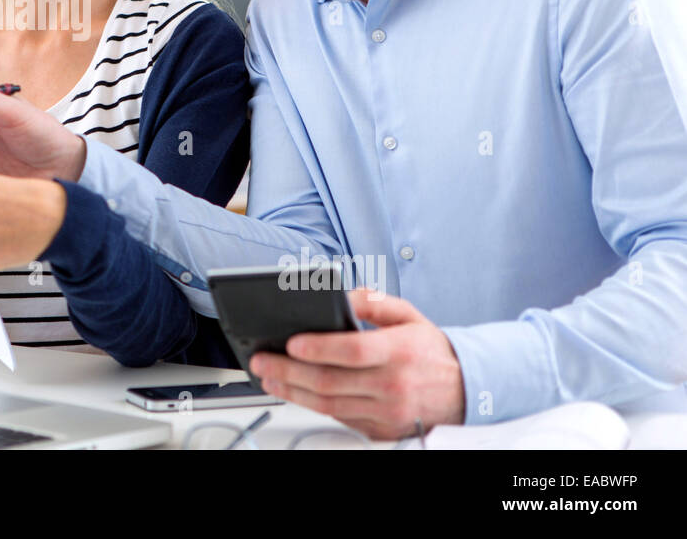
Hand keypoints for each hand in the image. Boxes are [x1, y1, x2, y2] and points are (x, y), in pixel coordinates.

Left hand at [248, 290, 465, 440]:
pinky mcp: (382, 429)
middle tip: (262, 360)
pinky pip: (340, 418)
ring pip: (330, 405)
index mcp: (400, 352)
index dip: (320, 348)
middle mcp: (394, 386)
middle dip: (289, 371)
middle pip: (332, 382)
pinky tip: (294, 391)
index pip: (354, 351)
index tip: (292, 343)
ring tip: (269, 377)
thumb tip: (342, 296)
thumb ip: (374, 302)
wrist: (464, 389)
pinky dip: (313, 404)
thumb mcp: (408, 315)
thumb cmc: (430, 350)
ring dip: (293, 391)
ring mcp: (387, 412)